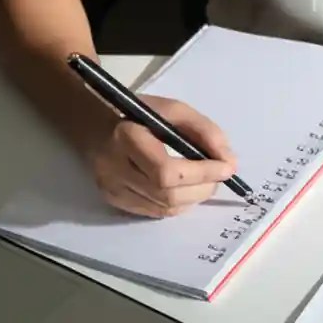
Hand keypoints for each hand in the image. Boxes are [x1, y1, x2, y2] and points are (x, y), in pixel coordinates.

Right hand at [85, 96, 236, 217]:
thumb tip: (229, 163)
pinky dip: (177, 203)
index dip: (201, 173)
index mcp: (127, 138)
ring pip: (164, 208)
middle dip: (202, 188)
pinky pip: (155, 212)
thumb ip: (204, 131)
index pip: (167, 171)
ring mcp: (112, 189)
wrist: (94, 124)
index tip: (226, 168)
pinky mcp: (114, 201)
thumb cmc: (137, 113)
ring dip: (193, 198)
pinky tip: (183, 188)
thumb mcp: (173, 110)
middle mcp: (115, 169)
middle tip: (219, 176)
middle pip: (167, 195)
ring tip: (204, 182)